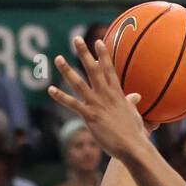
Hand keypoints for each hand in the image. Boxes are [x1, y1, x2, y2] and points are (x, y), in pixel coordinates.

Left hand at [48, 36, 152, 161]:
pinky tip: (50, 90)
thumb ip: (131, 103)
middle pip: (93, 69)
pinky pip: (72, 104)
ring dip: (67, 70)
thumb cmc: (135, 133)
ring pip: (79, 83)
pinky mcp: (90, 116)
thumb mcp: (134, 114)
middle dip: (84, 53)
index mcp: (117, 93)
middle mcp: (106, 95)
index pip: (109, 69)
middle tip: (76, 39)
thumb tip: (135, 96)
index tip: (98, 41)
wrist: (133, 147)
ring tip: (58, 58)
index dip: (103, 55)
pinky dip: (60, 97)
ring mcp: (97, 104)